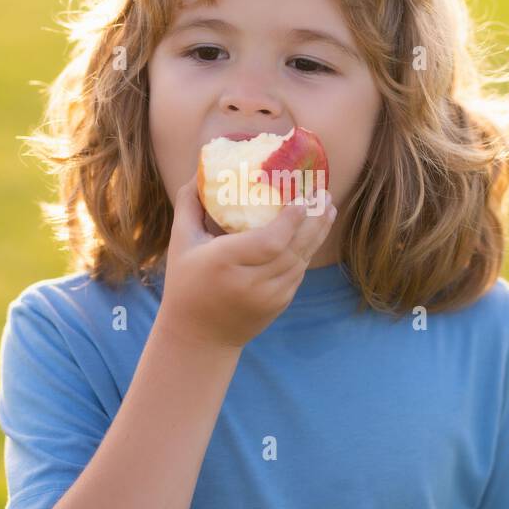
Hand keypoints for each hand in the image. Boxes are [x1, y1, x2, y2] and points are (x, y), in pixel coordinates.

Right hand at [155, 171, 336, 349]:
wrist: (198, 336)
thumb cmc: (185, 283)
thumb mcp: (180, 242)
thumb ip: (189, 205)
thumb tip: (200, 171)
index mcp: (225, 262)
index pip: (269, 241)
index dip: (291, 221)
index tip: (302, 199)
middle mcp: (250, 282)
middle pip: (293, 249)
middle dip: (315, 220)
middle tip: (324, 193)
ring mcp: (268, 297)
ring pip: (301, 260)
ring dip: (318, 233)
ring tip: (328, 208)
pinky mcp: (279, 305)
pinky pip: (299, 273)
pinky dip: (308, 251)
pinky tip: (314, 232)